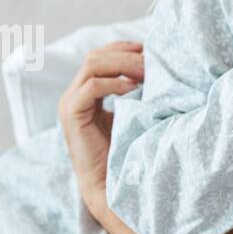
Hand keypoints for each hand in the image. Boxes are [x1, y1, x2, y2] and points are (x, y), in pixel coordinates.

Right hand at [57, 40, 143, 214]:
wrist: (111, 186)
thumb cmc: (127, 153)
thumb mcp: (134, 115)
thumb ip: (137, 92)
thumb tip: (162, 69)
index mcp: (87, 92)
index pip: (100, 56)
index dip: (124, 48)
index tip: (150, 49)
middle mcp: (75, 94)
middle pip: (96, 56)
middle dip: (126, 54)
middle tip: (152, 61)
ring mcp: (70, 103)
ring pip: (92, 66)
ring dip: (123, 64)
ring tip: (146, 73)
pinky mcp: (71, 114)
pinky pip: (91, 86)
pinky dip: (114, 83)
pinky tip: (134, 89)